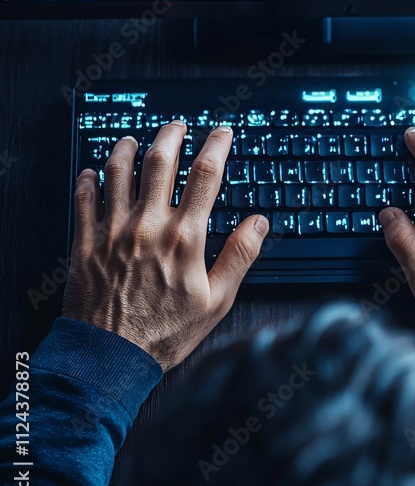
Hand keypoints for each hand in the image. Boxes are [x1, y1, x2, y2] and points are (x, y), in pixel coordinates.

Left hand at [63, 121, 268, 370]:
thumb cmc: (165, 334)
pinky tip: (93, 172)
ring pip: (119, 172)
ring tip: (133, 140)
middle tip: (177, 126)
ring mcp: (114, 232)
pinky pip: (84, 200)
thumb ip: (240, 256)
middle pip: (161, 161)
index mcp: (184, 238)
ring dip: (127, 148)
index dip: (216, 146)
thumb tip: (259, 223)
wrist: (110, 360)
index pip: (205, 175)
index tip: (221, 133)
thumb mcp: (217, 301)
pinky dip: (88, 180)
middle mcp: (148, 226)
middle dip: (171, 135)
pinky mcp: (86, 243)